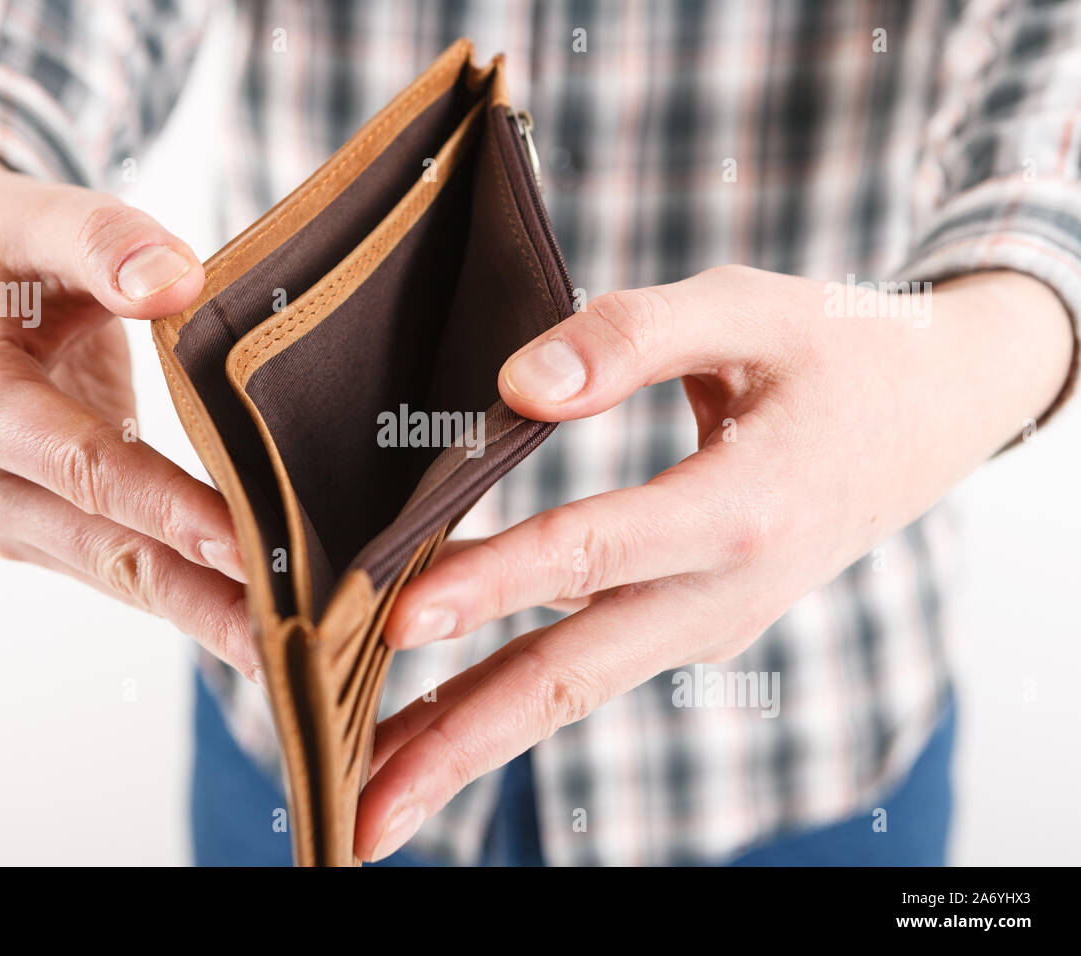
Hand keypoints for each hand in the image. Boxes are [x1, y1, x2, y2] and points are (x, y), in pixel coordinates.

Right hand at [0, 142, 257, 675]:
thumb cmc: (3, 243)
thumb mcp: (41, 215)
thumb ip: (105, 241)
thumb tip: (177, 281)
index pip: (89, 469)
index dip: (171, 511)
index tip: (250, 549)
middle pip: (110, 551)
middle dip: (203, 600)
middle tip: (292, 643)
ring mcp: (7, 515)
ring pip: (118, 574)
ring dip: (201, 612)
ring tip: (287, 652)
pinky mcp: (38, 528)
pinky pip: (118, 563)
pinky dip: (184, 589)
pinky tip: (248, 616)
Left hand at [360, 264, 1072, 859]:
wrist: (927, 418)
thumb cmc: (834, 352)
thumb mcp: (749, 309)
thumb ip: (634, 336)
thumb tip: (517, 385)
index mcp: (742, 510)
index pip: (595, 552)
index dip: (495, 583)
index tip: (399, 622)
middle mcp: (719, 593)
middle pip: (570, 677)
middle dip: (459, 744)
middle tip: (361, 810)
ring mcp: (700, 622)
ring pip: (567, 692)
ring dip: (467, 748)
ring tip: (371, 805)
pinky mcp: (683, 626)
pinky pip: (582, 669)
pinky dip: (501, 705)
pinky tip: (429, 730)